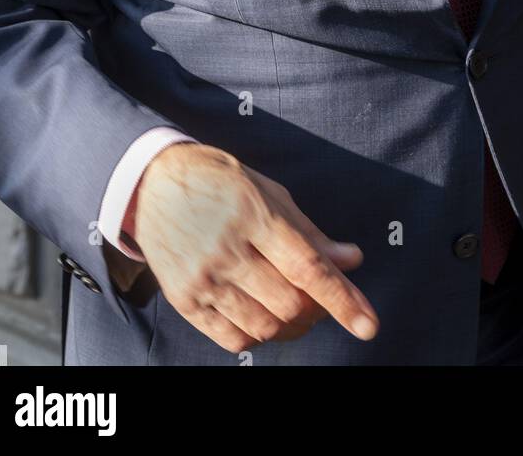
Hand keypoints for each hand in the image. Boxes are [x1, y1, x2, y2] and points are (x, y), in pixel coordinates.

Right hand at [132, 142, 379, 352]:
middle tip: (320, 297)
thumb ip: (310, 232)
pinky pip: (232, 339)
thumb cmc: (222, 183)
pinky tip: (262, 313)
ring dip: (291, 325)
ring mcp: (202, 279)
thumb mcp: (269, 193)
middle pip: (290, 304)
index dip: (343, 299)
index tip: (369, 325)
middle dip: (317, 309)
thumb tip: (351, 260)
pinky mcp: (184, 300)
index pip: (307, 267)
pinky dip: (258, 335)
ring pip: (265, 327)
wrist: (154, 183)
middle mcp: (226, 250)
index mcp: (254, 216)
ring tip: (294, 305)